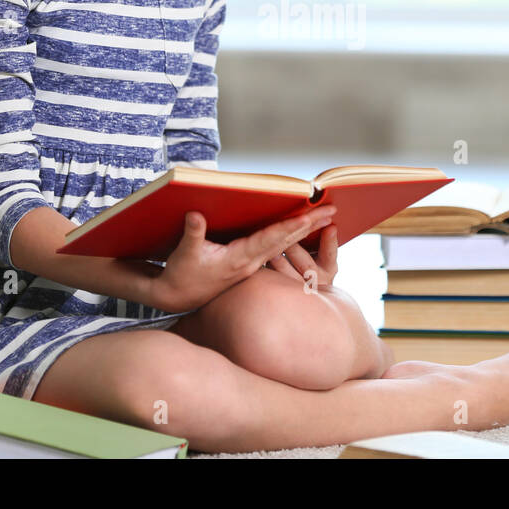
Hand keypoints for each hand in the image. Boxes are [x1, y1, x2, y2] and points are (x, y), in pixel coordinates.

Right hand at [154, 205, 338, 312]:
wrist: (177, 297)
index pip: (271, 240)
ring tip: (323, 216)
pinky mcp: (248, 264)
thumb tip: (196, 214)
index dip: (291, 226)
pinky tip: (299, 229)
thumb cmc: (181, 275)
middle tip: (331, 210)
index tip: (311, 215)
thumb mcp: (184, 253)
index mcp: (239, 259)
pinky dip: (289, 236)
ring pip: (284, 244)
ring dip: (304, 230)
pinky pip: (275, 248)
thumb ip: (193, 234)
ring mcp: (251, 264)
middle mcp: (250, 262)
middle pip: (286, 241)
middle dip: (309, 225)